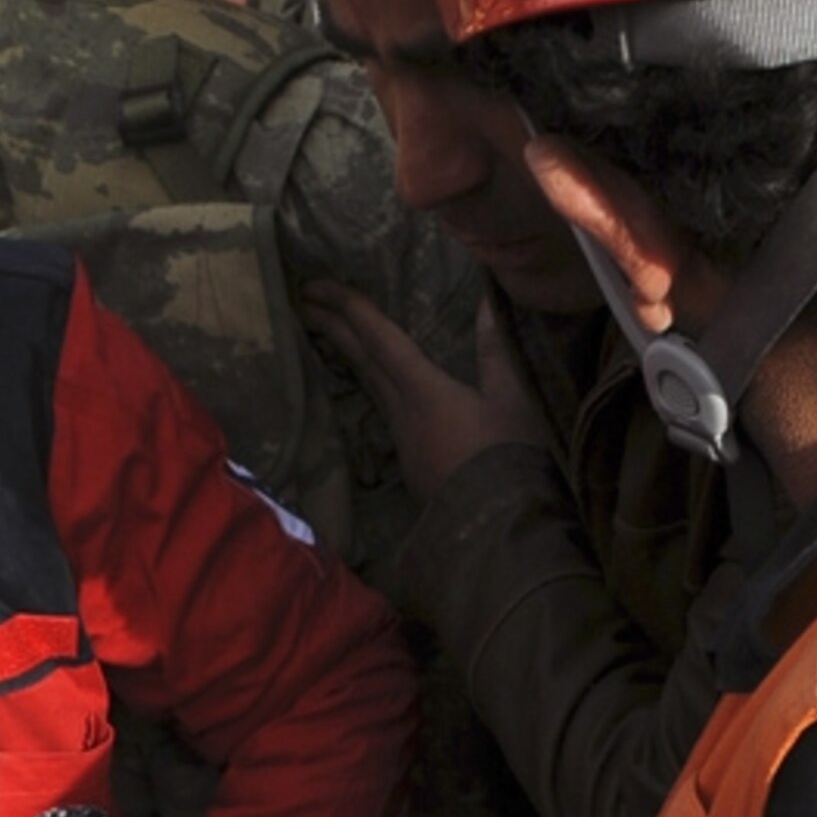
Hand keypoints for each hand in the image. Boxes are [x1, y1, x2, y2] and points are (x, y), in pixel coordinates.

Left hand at [305, 283, 549, 502]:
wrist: (496, 530)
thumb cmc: (508, 460)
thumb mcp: (512, 399)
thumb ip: (496, 350)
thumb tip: (487, 300)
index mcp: (423, 391)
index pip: (381, 340)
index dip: (350, 309)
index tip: (317, 286)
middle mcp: (402, 412)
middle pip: (362, 361)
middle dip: (334, 326)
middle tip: (304, 298)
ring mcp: (403, 440)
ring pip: (369, 386)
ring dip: (348, 355)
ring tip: (329, 333)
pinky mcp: (411, 462)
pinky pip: (383, 409)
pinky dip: (370, 383)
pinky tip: (375, 382)